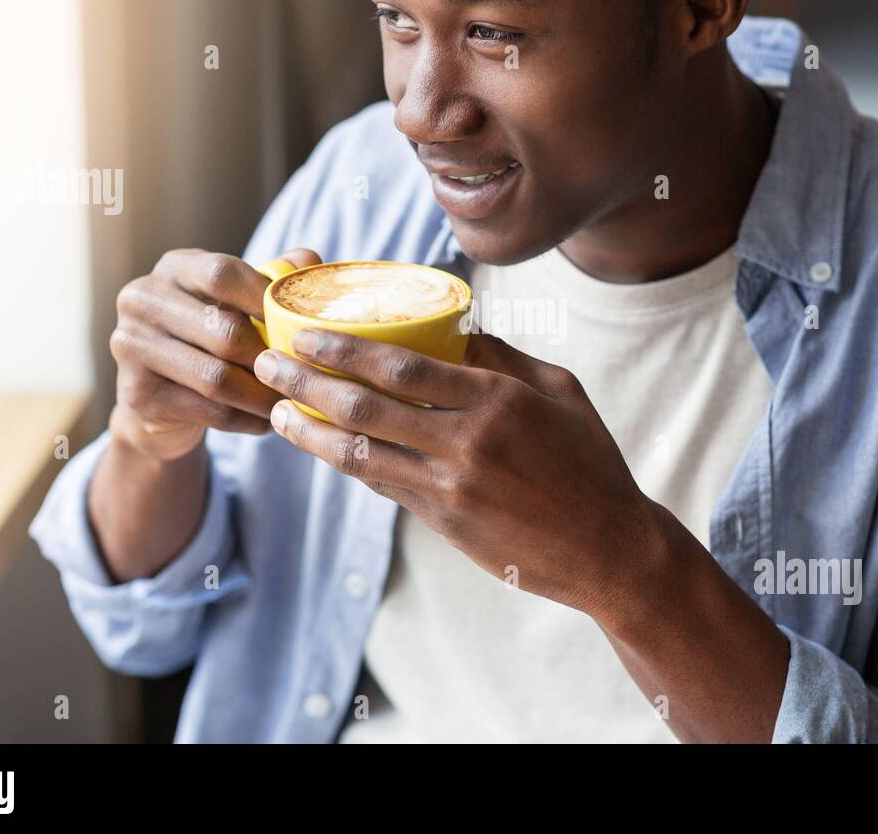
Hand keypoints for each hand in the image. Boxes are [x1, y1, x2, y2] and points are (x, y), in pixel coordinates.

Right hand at [108, 246, 320, 460]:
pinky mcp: (137, 393)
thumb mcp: (238, 302)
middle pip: (224, 331)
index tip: (301, 325)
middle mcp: (143, 299)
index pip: (222, 273)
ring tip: (292, 402)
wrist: (159, 399)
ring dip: (263, 396)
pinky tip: (267, 422)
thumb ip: (273, 278)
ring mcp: (131, 345)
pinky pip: (210, 411)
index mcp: (174, 268)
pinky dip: (247, 420)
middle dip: (271, 358)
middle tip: (305, 375)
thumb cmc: (211, 338)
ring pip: (217, 378)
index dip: (266, 299)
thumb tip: (309, 260)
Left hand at [254, 330, 673, 618]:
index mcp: (497, 400)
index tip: (306, 334)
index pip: (403, 366)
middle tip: (269, 363)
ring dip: (311, 432)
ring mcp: (452, 488)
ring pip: (362, 455)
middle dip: (308, 383)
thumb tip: (455, 328)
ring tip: (277, 411)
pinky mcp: (445, 523)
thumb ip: (505, 358)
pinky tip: (323, 446)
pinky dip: (349, 464)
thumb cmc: (591, 462)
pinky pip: (385, 486)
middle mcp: (467, 443)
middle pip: (367, 408)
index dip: (345, 349)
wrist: (608, 549)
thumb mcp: (562, 392)